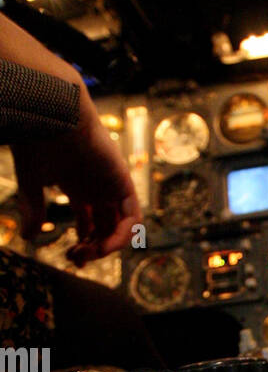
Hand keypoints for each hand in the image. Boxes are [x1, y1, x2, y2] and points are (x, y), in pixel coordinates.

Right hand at [12, 88, 141, 266]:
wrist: (49, 113)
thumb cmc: (37, 139)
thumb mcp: (32, 181)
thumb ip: (33, 208)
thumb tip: (28, 237)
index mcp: (77, 186)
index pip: (89, 223)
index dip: (83, 243)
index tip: (70, 256)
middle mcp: (97, 186)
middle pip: (106, 227)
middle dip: (94, 248)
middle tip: (78, 259)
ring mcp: (111, 183)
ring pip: (121, 225)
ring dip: (109, 245)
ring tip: (91, 253)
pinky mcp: (122, 179)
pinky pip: (134, 215)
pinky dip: (124, 234)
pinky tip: (107, 244)